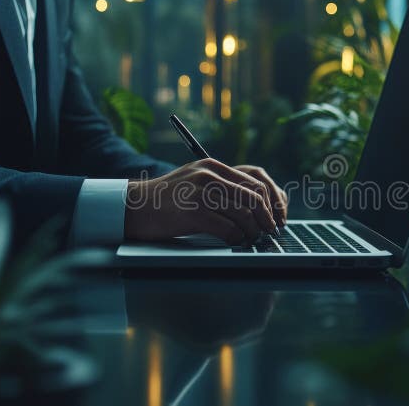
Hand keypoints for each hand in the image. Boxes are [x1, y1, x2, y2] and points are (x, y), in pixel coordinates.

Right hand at [124, 159, 277, 244]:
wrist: (134, 207)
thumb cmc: (168, 200)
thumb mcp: (196, 183)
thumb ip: (222, 187)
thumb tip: (258, 205)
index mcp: (213, 166)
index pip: (255, 181)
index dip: (271, 201)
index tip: (274, 218)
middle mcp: (209, 174)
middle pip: (253, 196)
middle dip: (266, 217)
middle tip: (269, 232)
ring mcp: (200, 192)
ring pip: (243, 213)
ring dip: (252, 231)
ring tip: (251, 239)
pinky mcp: (193, 212)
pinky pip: (227, 228)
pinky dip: (236, 238)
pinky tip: (233, 242)